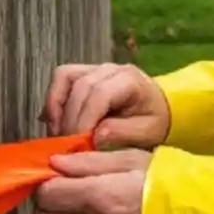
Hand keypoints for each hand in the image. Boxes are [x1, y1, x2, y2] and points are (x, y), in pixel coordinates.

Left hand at [34, 149, 150, 213]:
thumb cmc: (172, 184)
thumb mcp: (133, 159)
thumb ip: (89, 162)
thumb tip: (54, 162)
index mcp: (99, 196)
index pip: (46, 194)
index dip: (46, 183)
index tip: (55, 177)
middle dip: (49, 206)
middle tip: (65, 193)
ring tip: (86, 209)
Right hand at [40, 63, 170, 148]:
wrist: (159, 106)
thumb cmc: (154, 120)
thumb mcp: (147, 132)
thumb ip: (122, 132)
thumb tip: (94, 136)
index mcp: (129, 80)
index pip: (99, 94)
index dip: (84, 120)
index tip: (78, 144)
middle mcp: (110, 69)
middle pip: (79, 86)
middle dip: (69, 118)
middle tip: (67, 145)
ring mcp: (94, 68)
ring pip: (64, 77)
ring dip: (56, 107)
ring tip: (58, 133)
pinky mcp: (83, 73)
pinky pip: (61, 79)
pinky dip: (54, 100)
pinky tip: (56, 123)